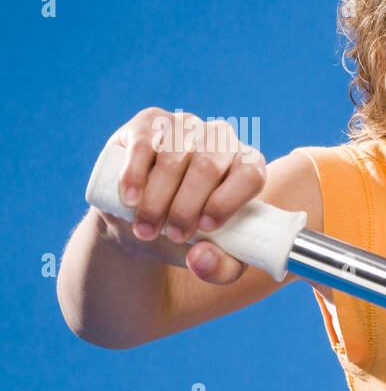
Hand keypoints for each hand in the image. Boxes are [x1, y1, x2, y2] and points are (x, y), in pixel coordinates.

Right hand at [98, 107, 266, 283]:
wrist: (142, 222)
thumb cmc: (188, 238)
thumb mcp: (212, 261)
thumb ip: (220, 269)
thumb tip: (202, 257)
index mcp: (248, 166)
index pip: (250, 175)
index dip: (227, 201)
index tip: (205, 228)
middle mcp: (222, 139)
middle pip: (208, 168)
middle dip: (186, 207)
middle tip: (170, 235)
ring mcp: (186, 126)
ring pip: (173, 159)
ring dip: (157, 199)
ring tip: (146, 229)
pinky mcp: (151, 121)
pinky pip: (144, 144)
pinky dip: (135, 174)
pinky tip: (130, 199)